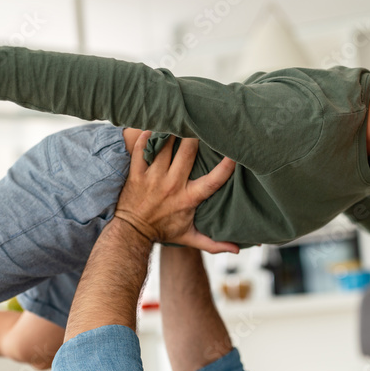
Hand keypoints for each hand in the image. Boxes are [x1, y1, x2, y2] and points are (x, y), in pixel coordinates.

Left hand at [115, 132, 238, 253]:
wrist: (132, 232)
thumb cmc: (162, 231)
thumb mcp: (189, 237)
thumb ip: (214, 243)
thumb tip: (238, 250)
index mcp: (188, 198)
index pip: (213, 180)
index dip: (226, 166)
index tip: (235, 152)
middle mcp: (172, 185)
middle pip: (188, 151)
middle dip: (195, 135)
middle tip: (200, 123)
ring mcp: (153, 177)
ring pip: (165, 146)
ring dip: (172, 132)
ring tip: (179, 120)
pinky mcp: (136, 173)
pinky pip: (141, 149)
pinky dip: (147, 137)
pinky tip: (153, 128)